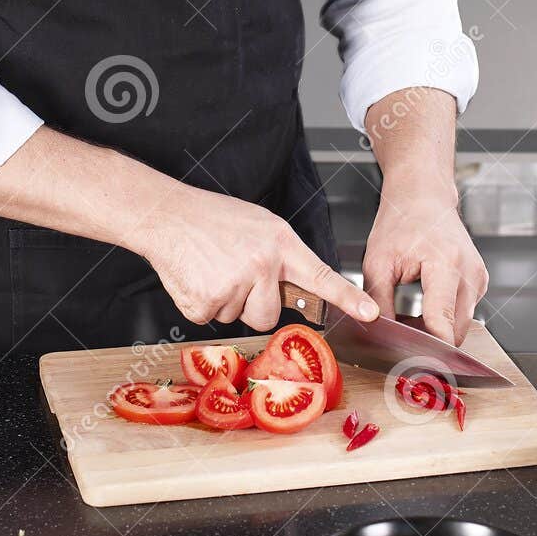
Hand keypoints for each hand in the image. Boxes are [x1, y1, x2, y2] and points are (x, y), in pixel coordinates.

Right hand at [137, 182, 379, 334]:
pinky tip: (196, 277)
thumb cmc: (211, 218)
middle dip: (252, 304)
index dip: (347, 298)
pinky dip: (201, 304)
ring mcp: (234, 285)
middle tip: (231, 274)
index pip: (320, 276)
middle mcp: (261, 265)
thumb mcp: (259, 226)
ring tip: (211, 268)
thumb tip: (293, 289)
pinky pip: (210, 320)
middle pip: (268, 315)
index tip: (370, 314)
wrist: (166, 215)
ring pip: (237, 317)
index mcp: (279, 243)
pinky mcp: (206, 303)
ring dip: (225, 301)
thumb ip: (280, 256)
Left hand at [361, 178, 488, 344]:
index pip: (443, 324)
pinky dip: (445, 319)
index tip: (410, 363)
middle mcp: (470, 272)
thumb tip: (379, 336)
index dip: (426, 349)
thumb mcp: (378, 262)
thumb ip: (379, 303)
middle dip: (430, 343)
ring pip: (462, 326)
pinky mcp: (479, 281)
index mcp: (446, 264)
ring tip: (409, 320)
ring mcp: (479, 277)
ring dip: (438, 331)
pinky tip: (424, 310)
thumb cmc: (401, 221)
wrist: (423, 195)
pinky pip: (464, 313)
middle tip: (401, 341)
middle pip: (456, 332)